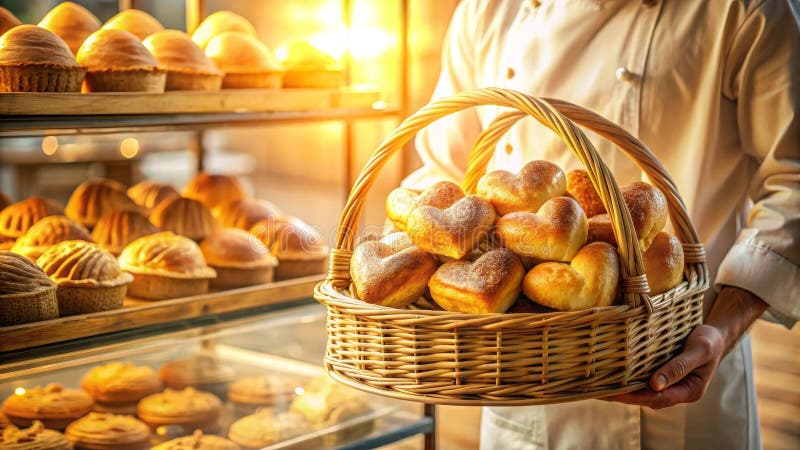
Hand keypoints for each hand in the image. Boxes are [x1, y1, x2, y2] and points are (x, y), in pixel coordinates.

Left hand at [602, 324, 723, 408]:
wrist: (716, 336)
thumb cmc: (709, 341)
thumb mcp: (699, 350)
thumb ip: (679, 367)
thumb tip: (655, 384)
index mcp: (689, 391)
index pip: (658, 398)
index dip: (636, 396)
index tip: (615, 392)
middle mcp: (678, 391)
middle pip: (647, 398)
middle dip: (623, 396)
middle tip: (598, 391)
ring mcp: (670, 384)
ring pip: (644, 391)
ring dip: (623, 389)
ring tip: (599, 385)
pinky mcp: (664, 375)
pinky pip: (644, 381)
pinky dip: (629, 379)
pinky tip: (612, 375)